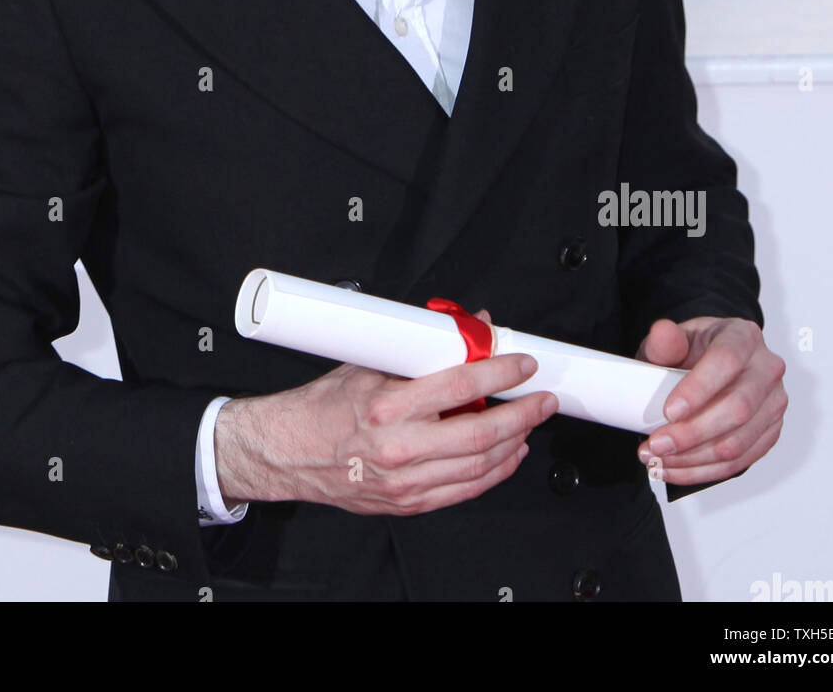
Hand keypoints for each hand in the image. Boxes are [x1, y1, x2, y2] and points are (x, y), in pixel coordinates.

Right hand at [215, 309, 558, 515]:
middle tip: (542, 399)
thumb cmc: (323, 407)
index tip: (522, 364)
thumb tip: (466, 329)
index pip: (459, 386)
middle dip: (522, 415)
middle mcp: (399, 447)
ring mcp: (405, 481)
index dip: (499, 373)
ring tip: (529, 424)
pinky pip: (463, 491)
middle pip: (480, 434)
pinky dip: (493, 474)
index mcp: (387, 406)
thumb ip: (418, 349)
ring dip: (514, 444)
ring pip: (478, 467)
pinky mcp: (407, 502)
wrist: (289, 452)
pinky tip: (508, 456)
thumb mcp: (368, 364)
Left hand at [635, 317, 786, 485]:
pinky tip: (675, 469)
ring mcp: (773, 403)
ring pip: (739, 442)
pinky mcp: (770, 432)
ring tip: (658, 460)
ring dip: (694, 458)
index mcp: (743, 337)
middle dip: (692, 433)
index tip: (669, 411)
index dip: (699, 389)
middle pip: (738, 408)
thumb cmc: (691, 352)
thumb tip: (662, 331)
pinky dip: (703, 471)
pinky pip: (740, 461)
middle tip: (656, 444)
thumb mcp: (672, 341)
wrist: (707, 367)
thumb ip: (665, 340)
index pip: (727, 361)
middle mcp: (767, 368)